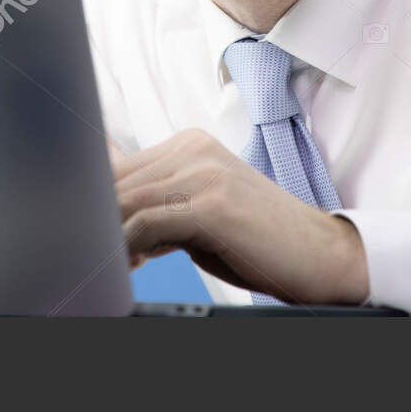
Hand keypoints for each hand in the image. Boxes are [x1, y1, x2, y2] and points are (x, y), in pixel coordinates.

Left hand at [106, 129, 369, 305]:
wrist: (317, 253)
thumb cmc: (255, 239)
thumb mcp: (198, 210)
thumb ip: (158, 201)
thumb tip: (105, 209)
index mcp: (189, 145)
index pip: (118, 167)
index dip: (98, 206)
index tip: (93, 239)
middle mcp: (193, 150)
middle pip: (115, 182)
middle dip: (99, 223)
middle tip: (95, 259)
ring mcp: (203, 173)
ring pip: (125, 201)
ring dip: (109, 238)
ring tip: (111, 266)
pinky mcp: (211, 204)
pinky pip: (146, 223)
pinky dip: (128, 248)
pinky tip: (130, 267)